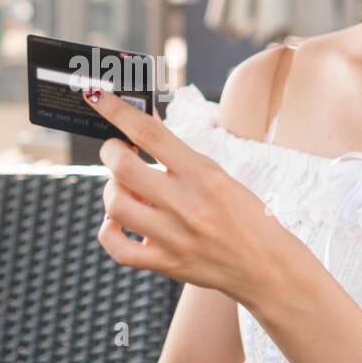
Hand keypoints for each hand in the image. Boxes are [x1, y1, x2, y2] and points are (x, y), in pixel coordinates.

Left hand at [80, 84, 290, 302]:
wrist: (267, 267)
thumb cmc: (246, 216)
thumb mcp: (219, 175)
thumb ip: (179, 154)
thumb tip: (142, 122)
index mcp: (204, 175)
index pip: (150, 133)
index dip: (116, 110)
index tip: (95, 95)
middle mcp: (187, 204)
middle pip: (122, 168)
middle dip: (111, 152)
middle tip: (118, 152)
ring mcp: (174, 237)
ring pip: (115, 205)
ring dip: (112, 191)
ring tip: (125, 190)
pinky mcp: (166, 264)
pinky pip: (117, 248)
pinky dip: (108, 231)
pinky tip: (117, 222)